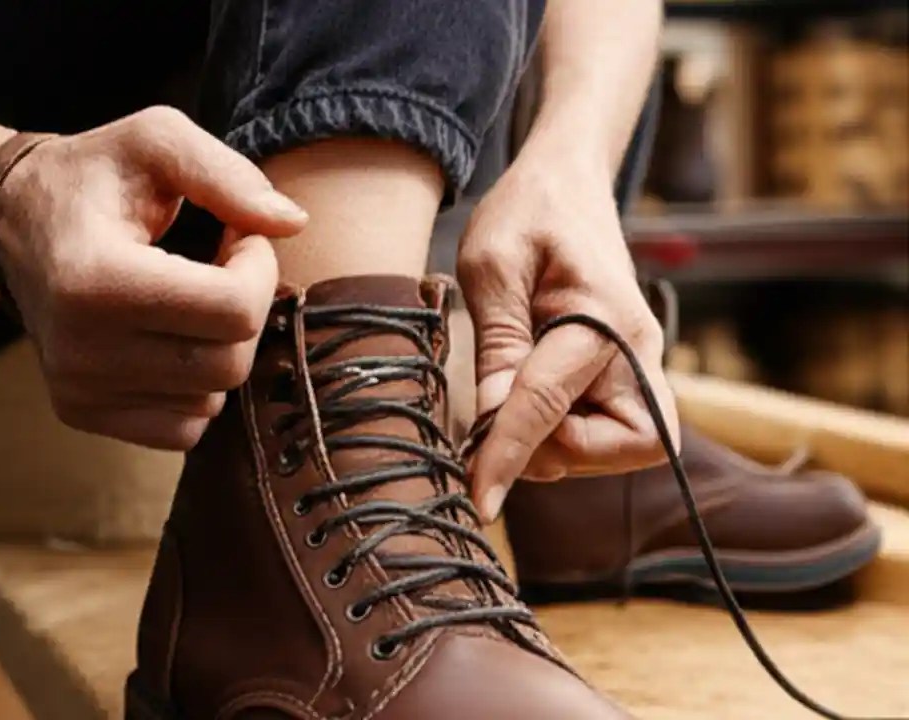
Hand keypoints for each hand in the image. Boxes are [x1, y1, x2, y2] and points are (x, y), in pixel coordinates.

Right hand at [0, 106, 307, 449]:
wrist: (12, 222)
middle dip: (244, 306)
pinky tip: (172, 337)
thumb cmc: (91, 176)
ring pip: (212, 398)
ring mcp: (77, 388)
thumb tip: (293, 224)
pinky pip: (184, 428)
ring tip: (190, 296)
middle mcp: (79, 348)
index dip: (258, 266)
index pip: (232, 308)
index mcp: (95, 278)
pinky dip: (194, 386)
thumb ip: (226, 174)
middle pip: (229, 361)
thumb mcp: (155, 141)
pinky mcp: (80, 412)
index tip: (239, 235)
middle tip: (222, 264)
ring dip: (220, 345)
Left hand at [457, 145, 677, 520]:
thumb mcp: (490, 265)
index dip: (507, 458)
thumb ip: (497, 343)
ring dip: (554, 439)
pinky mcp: (627, 375)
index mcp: (604, 321)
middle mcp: (639, 351)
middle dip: (554, 447)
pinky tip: (529, 388)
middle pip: (618, 448)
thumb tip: (493, 416)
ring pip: (612, 448)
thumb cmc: (527, 213)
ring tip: (511, 381)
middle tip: (500, 404)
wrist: (567, 184)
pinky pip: (606, 432)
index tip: (479, 503)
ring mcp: (640, 366)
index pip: (548, 409)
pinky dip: (564, 429)